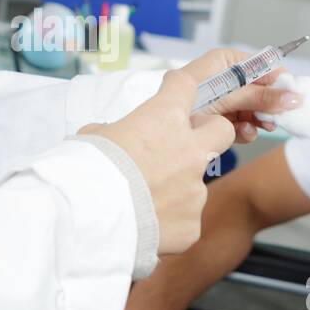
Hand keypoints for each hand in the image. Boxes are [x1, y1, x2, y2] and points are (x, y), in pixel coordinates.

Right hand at [79, 69, 232, 255]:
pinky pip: (185, 218)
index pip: (185, 85)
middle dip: (209, 134)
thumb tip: (112, 137)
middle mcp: (189, 150)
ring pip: (197, 183)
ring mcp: (195, 190)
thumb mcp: (92, 138)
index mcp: (164, 119)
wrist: (88, 220)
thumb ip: (113, 133)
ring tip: (142, 200)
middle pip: (222, 130)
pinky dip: (168, 221)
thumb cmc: (87, 172)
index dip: (179, 86)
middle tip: (185, 144)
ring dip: (177, 187)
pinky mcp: (192, 224)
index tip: (174, 89)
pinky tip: (145, 224)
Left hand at [180, 48, 302, 143]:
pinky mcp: (215, 122)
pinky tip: (246, 133)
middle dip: (268, 100)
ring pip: (248, 108)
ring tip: (266, 124)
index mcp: (219, 63)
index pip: (253, 63)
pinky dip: (245, 129)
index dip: (273, 74)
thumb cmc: (187, 104)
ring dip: (259, 117)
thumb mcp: (228, 97)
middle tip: (284, 111)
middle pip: (253, 88)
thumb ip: (261, 97)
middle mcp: (219, 80)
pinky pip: (238, 123)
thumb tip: (293, 97)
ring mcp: (218, 102)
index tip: (291, 86)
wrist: (161, 137)